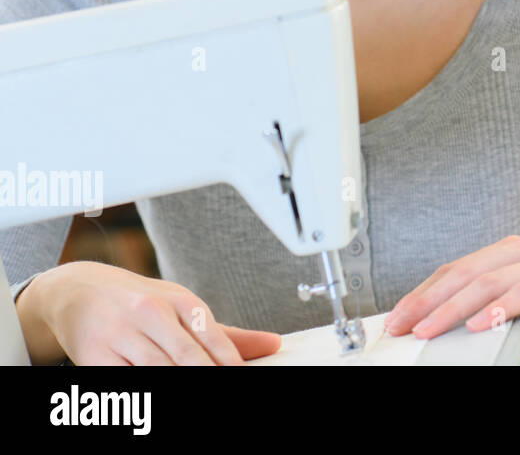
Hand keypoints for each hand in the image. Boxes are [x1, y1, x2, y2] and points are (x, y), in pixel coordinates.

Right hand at [19, 261, 280, 364]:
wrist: (80, 291)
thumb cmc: (141, 302)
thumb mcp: (183, 308)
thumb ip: (226, 334)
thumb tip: (273, 345)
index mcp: (181, 301)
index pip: (214, 339)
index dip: (229, 363)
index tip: (240, 376)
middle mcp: (152, 313)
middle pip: (187, 358)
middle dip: (205, 374)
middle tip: (223, 388)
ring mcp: (121, 334)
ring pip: (157, 369)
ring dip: (175, 381)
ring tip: (193, 387)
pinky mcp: (94, 355)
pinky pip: (125, 378)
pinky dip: (141, 389)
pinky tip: (151, 395)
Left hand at [382, 230, 519, 356]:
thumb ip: (496, 313)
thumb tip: (449, 331)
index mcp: (517, 252)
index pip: (460, 268)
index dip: (425, 292)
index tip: (398, 317)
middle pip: (468, 271)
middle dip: (429, 301)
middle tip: (404, 325)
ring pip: (492, 280)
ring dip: (455, 308)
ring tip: (431, 329)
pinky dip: (501, 308)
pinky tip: (481, 324)